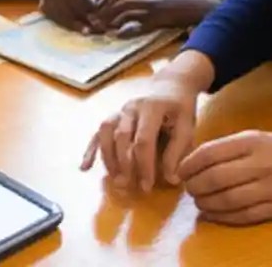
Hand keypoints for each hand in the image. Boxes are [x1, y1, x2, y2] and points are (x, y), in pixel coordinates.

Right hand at [80, 72, 199, 190]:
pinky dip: (91, 150)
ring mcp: (119, 110)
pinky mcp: (113, 116)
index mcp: (152, 107)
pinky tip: (85, 167)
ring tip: (114, 179)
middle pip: (121, 137)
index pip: (144, 140)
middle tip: (128, 186)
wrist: (170, 84)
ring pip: (106, 132)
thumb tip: (170, 180)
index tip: (147, 186)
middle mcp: (131, 107)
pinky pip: (98, 132)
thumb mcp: (186, 126)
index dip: (144, 165)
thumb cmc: (179, 108)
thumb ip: (178, 152)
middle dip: (124, 164)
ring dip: (107, 157)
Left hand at [94, 0, 216, 36]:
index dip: (101, 2)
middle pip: (115, 0)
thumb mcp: (152, 3)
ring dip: (109, 19)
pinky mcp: (156, 17)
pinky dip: (126, 28)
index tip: (91, 13)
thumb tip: (121, 18)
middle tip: (89, 23)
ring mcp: (149, 6)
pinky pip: (138, 22)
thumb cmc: (173, 8)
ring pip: (123, 9)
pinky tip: (117, 35)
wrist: (193, 7)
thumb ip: (136, 7)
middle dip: (101, 11)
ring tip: (98, 29)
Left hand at [179, 131, 271, 224]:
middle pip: (216, 178)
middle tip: (189, 188)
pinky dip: (223, 217)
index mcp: (251, 142)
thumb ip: (224, 148)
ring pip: (228, 200)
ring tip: (198, 201)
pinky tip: (212, 213)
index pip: (210, 153)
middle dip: (195, 186)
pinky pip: (244, 216)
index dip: (189, 165)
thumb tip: (191, 163)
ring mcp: (270, 188)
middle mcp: (260, 164)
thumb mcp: (252, 138)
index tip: (181, 172)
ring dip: (206, 203)